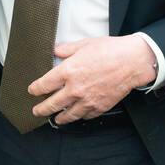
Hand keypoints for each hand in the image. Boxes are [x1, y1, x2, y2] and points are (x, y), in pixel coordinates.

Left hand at [29, 35, 156, 123]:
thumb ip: (66, 50)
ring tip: (55, 119)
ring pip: (67, 115)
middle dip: (41, 109)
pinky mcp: (99, 107)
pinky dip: (79, 117)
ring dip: (59, 118)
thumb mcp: (84, 44)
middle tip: (36, 111)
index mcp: (68, 71)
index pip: (44, 85)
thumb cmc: (110, 51)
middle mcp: (75, 89)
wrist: (132, 62)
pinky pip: (85, 116)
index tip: (32, 90)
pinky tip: (76, 116)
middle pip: (51, 104)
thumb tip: (55, 51)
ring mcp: (87, 100)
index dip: (35, 89)